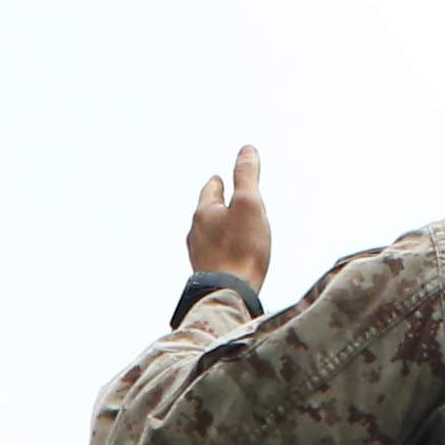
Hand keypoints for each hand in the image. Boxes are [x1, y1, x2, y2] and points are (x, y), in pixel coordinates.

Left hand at [186, 144, 268, 289]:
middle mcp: (196, 234)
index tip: (221, 179)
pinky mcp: (206, 274)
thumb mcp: (249, 204)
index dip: (220, 182)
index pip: (211, 189)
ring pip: (208, 235)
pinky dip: (221, 249)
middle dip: (216, 205)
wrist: (228, 294)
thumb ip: (246, 176)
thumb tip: (246, 150)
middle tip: (225, 200)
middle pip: (207, 212)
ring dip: (218, 229)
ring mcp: (199, 256)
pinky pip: (213, 255)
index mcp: (204, 213)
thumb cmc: (240, 249)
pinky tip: (228, 256)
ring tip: (228, 228)